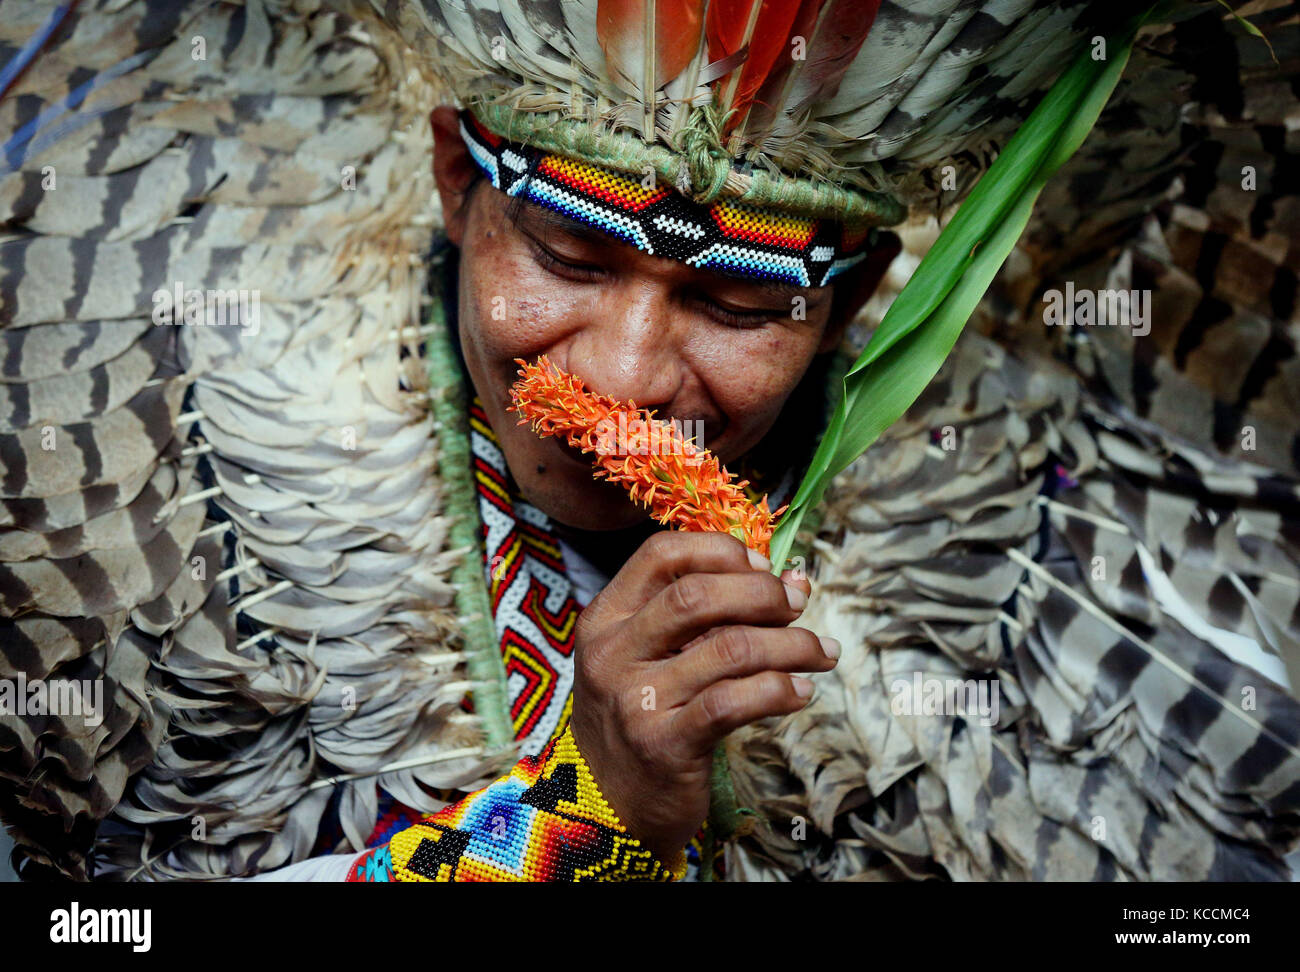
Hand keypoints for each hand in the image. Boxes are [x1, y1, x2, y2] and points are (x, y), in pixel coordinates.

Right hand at [568, 532, 838, 863]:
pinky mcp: (664, 744)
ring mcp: (636, 699)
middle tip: (798, 605)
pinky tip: (800, 692)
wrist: (604, 806)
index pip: (660, 554)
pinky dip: (779, 690)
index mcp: (606, 618)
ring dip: (790, 644)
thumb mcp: (651, 657)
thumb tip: (793, 580)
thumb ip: (709, 617)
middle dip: (761, 593)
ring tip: (819, 653)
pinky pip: (734, 702)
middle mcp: (614, 653)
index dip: (720, 550)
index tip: (762, 566)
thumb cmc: (641, 717)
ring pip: (729, 649)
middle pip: (696, 596)